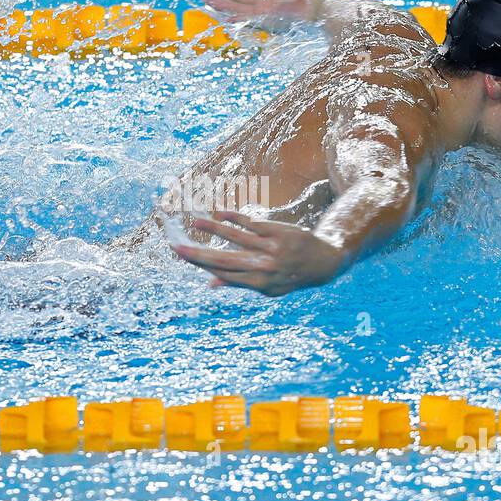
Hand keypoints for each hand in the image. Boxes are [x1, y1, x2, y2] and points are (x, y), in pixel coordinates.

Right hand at [170, 210, 347, 296]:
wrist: (322, 262)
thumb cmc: (290, 276)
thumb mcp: (267, 288)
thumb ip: (239, 283)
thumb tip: (209, 283)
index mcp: (258, 284)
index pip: (223, 274)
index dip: (201, 265)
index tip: (184, 255)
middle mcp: (264, 268)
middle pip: (224, 260)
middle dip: (198, 255)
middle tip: (177, 248)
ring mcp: (272, 249)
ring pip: (236, 237)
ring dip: (213, 229)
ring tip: (195, 222)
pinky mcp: (279, 232)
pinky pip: (251, 223)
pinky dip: (234, 217)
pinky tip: (219, 213)